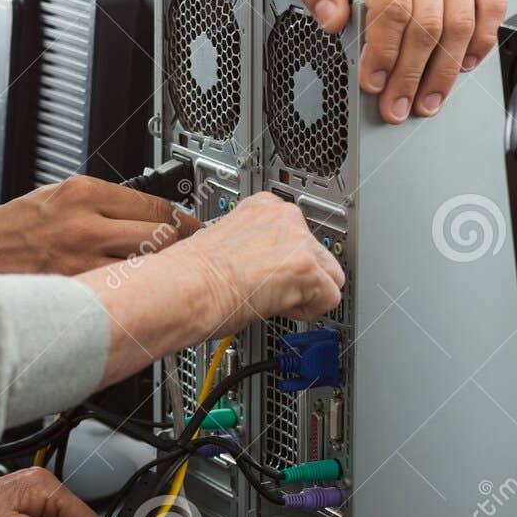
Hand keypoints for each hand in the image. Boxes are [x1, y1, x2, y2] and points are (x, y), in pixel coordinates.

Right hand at [0, 174, 196, 274]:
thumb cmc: (20, 222)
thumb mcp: (62, 192)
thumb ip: (106, 199)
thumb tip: (150, 209)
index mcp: (83, 193)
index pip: (153, 205)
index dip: (180, 217)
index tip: (189, 223)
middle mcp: (84, 225)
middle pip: (158, 236)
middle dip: (180, 243)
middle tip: (187, 247)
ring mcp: (80, 260)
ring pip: (144, 266)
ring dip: (162, 268)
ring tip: (167, 267)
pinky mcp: (75, 288)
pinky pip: (121, 289)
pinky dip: (136, 288)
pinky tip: (140, 287)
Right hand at [181, 192, 343, 335]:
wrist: (186, 287)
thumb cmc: (194, 274)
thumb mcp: (230, 244)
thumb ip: (259, 247)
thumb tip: (269, 266)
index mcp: (263, 205)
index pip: (299, 235)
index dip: (287, 262)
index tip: (273, 274)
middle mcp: (284, 215)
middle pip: (320, 253)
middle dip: (303, 278)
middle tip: (273, 292)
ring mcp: (297, 239)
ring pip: (330, 275)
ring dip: (307, 293)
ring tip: (273, 300)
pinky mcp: (305, 266)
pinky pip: (330, 298)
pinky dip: (308, 311)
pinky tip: (279, 308)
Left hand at [292, 0, 507, 122]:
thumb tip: (330, 21)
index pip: (391, 7)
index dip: (383, 53)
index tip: (372, 82)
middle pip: (427, 23)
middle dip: (410, 74)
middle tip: (396, 106)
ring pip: (461, 23)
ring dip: (444, 72)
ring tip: (426, 100)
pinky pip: (491, 7)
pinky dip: (479, 44)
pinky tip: (460, 67)